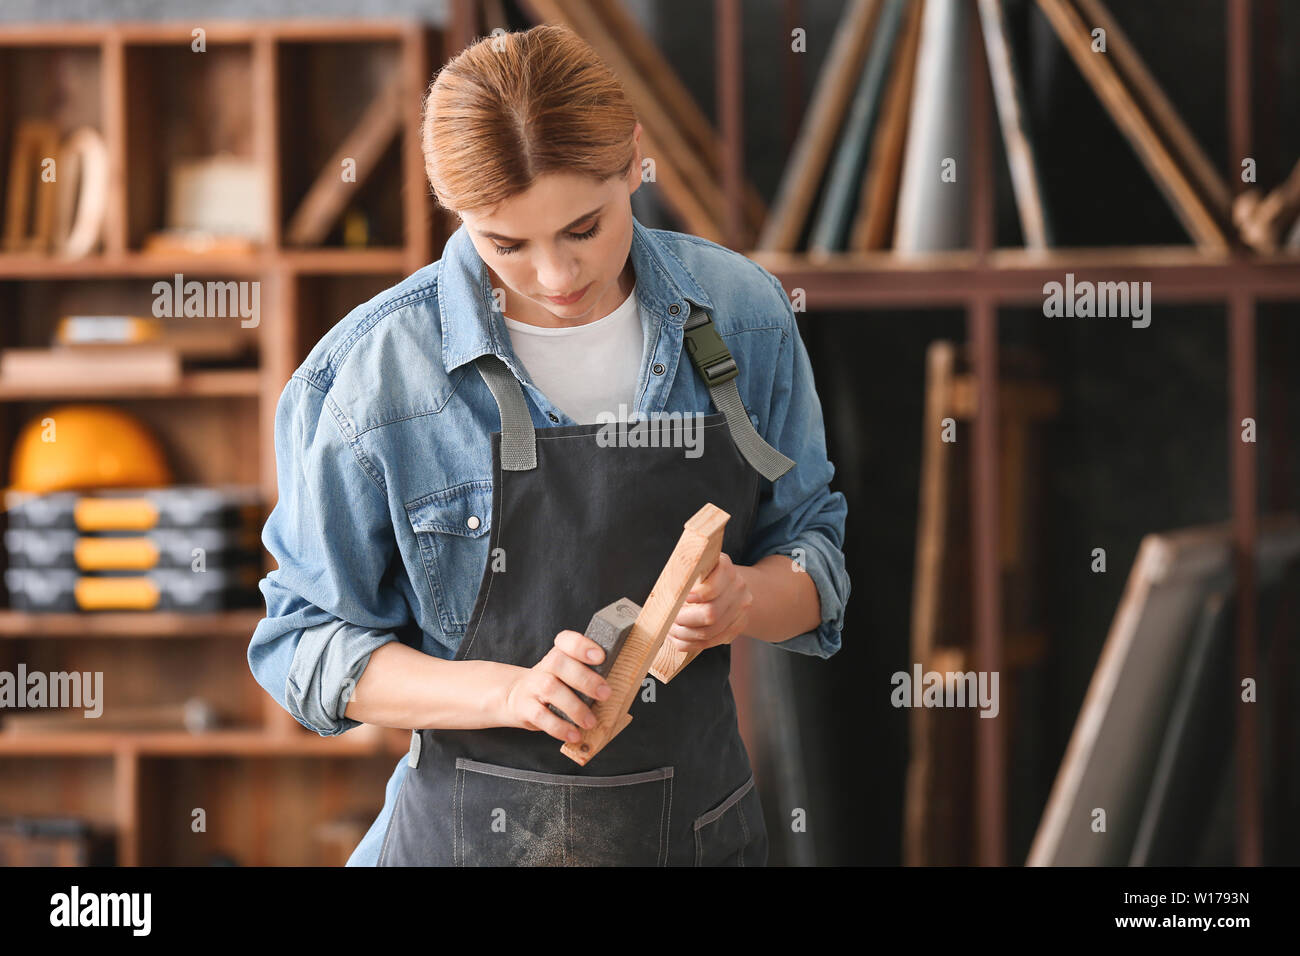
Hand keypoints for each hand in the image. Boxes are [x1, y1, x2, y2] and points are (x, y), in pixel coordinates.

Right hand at [502, 629, 612, 743]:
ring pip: (551, 689)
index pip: (566, 641)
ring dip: (575, 707)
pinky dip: (559, 727)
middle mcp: (544, 667)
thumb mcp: (567, 675)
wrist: (516, 697)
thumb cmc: (555, 686)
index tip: (600, 656)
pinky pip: (541, 716)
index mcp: (559, 654)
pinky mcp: (525, 707)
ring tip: (590, 721)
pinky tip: (573, 734)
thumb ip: (587, 675)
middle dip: (585, 679)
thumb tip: (618, 687)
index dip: (582, 646)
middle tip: (605, 694)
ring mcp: (533, 686)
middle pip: (559, 663)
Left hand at [666, 552, 752, 656]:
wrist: (728, 584)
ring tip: (670, 630)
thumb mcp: (694, 567)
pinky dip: (691, 644)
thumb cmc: (702, 575)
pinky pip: (712, 642)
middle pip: (710, 614)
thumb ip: (683, 576)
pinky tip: (679, 639)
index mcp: (725, 569)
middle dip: (684, 620)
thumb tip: (668, 594)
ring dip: (684, 635)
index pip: (711, 589)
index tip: (680, 599)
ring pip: (709, 632)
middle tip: (669, 619)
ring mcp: (740, 609)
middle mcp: (737, 588)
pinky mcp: (737, 627)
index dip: (693, 597)